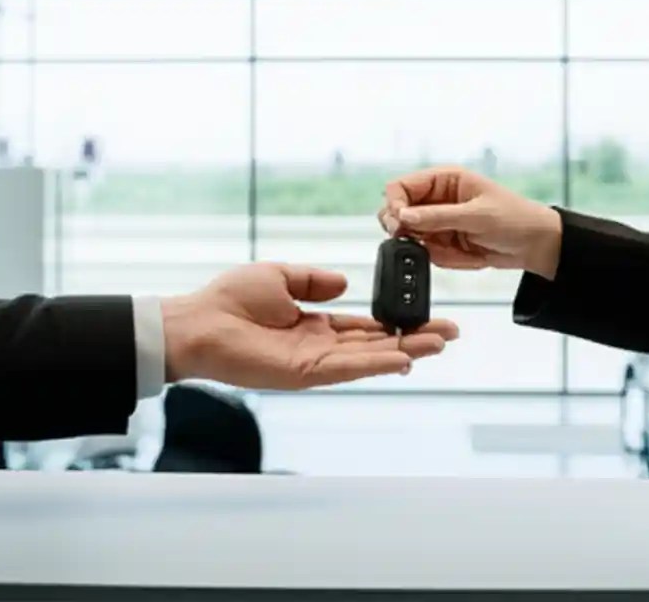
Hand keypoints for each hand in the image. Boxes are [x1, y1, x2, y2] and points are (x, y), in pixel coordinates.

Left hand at [161, 263, 459, 389]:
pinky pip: (347, 368)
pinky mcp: (303, 373)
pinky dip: (376, 363)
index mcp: (314, 325)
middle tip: (450, 334)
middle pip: (376, 345)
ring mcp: (314, 362)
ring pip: (369, 359)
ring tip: (439, 344)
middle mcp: (319, 346)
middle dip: (414, 339)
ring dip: (406, 352)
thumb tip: (345, 283)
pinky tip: (403, 357)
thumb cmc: (228, 299)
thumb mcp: (280, 275)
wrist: (198, 322)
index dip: (396, 324)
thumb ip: (315, 280)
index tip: (426, 319)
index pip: (365, 327)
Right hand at [379, 167, 562, 279]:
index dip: (395, 204)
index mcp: (444, 180)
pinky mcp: (444, 242)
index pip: (401, 186)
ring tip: (457, 248)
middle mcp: (437, 199)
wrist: (536, 245)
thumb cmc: (515, 219)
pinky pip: (427, 252)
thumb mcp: (476, 216)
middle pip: (397, 211)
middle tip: (418, 239)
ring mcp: (438, 222)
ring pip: (410, 236)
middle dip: (403, 228)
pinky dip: (442, 257)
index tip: (399, 223)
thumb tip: (403, 217)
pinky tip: (466, 254)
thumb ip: (437, 217)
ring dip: (428, 247)